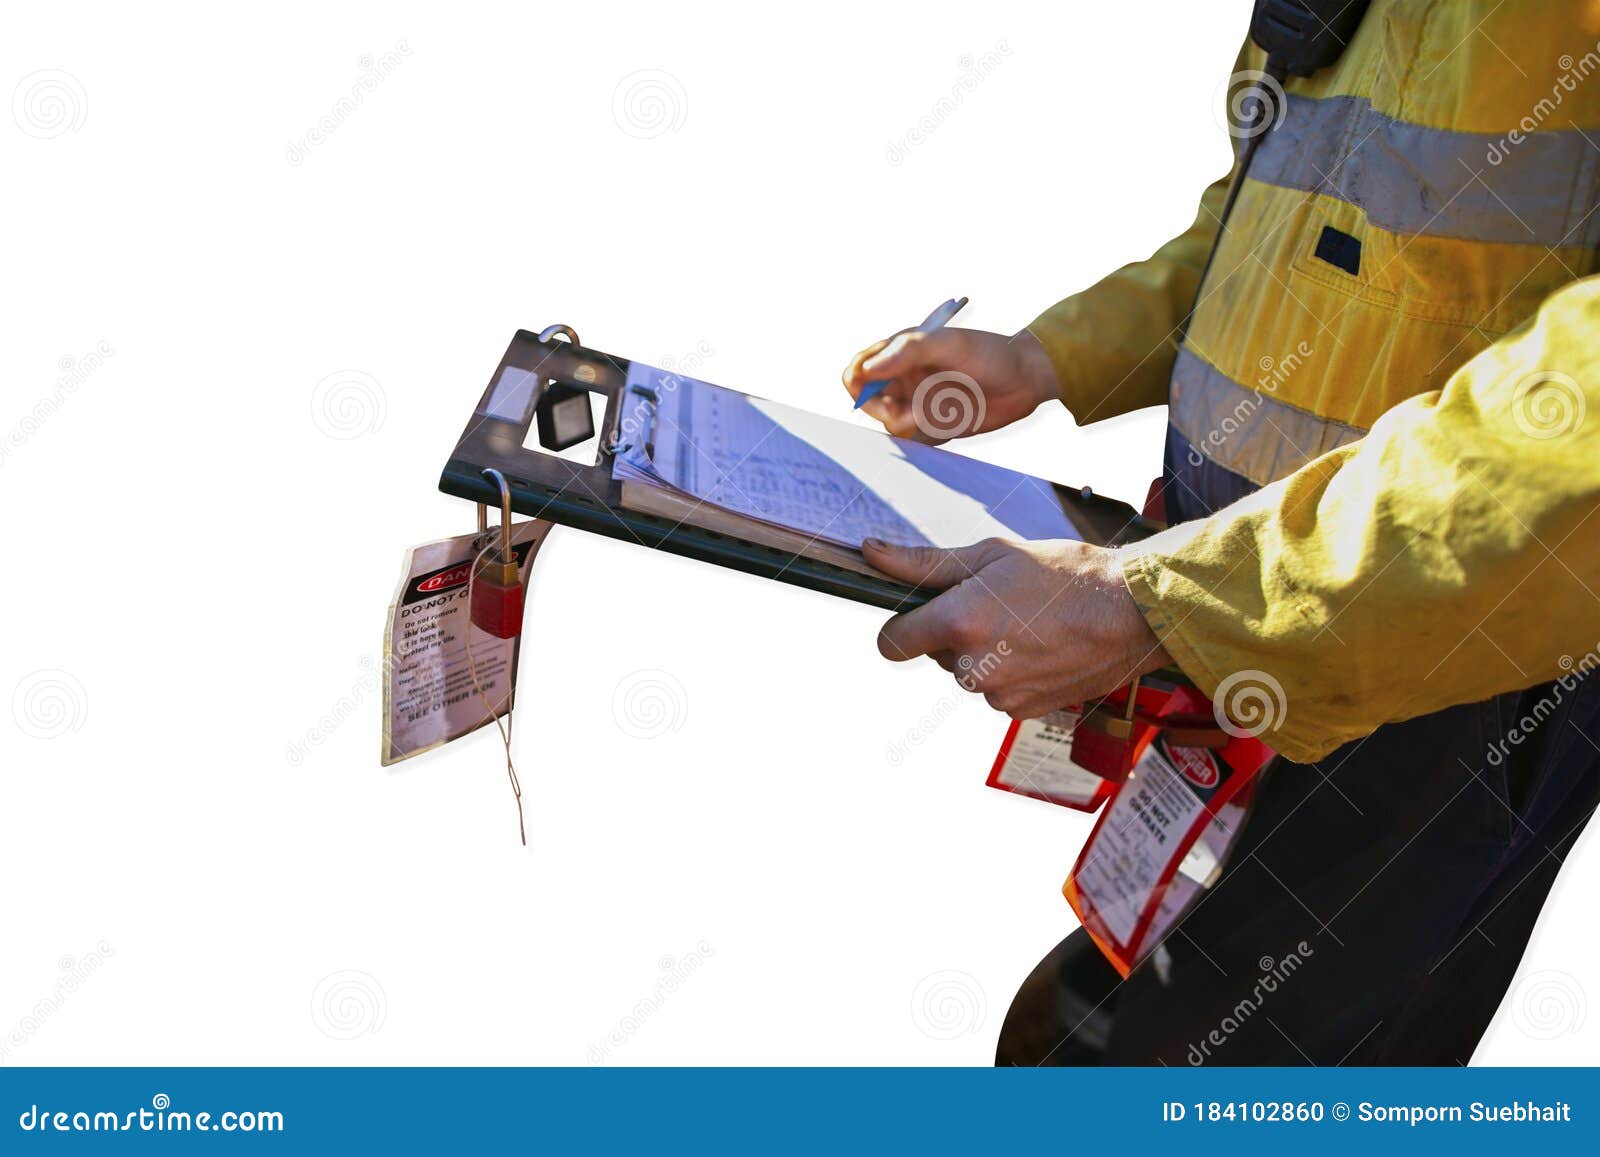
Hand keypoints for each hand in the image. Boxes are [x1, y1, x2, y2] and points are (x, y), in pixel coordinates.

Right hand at [841, 327, 1058, 441]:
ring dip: (904, 425)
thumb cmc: (989, 353)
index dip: (856, 380)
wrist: (1025, 380)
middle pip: (867, 403)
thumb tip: (867, 369)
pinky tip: (944, 426)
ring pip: (889, 425)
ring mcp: (916, 405)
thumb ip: (907, 351)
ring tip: (932, 415)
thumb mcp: (948, 343)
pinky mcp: (932, 429)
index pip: (858, 369)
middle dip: (881, 409)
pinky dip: (919, 440)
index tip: (872, 388)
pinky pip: (912, 442)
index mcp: (900, 354)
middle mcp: (903, 380)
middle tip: (905, 411)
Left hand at [862, 537, 1170, 719]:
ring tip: (1027, 625)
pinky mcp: (1021, 711)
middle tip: (999, 605)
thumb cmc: (1065, 574)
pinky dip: (1011, 673)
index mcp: (960, 622)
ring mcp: (998, 694)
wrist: (1132, 612)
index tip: (917, 618)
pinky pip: (996, 692)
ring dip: (986, 654)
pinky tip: (1040, 648)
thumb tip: (872, 554)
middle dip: (956, 633)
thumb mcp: (991, 555)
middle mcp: (973, 667)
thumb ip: (924, 564)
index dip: (901, 628)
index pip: (891, 642)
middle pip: (936, 654)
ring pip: (968, 673)